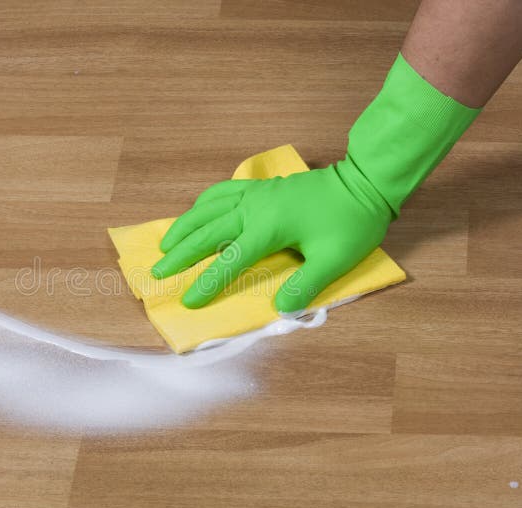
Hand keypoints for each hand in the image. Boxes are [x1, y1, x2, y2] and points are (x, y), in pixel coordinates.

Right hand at [151, 161, 391, 312]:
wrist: (363, 183)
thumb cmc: (351, 223)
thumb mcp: (334, 260)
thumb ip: (305, 285)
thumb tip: (280, 309)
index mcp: (269, 226)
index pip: (231, 259)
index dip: (208, 282)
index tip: (188, 301)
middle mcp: (254, 206)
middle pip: (208, 231)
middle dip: (182, 253)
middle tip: (158, 272)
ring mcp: (255, 193)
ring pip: (208, 208)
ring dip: (184, 226)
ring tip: (165, 244)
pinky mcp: (261, 187)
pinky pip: (222, 192)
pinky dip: (203, 203)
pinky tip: (196, 212)